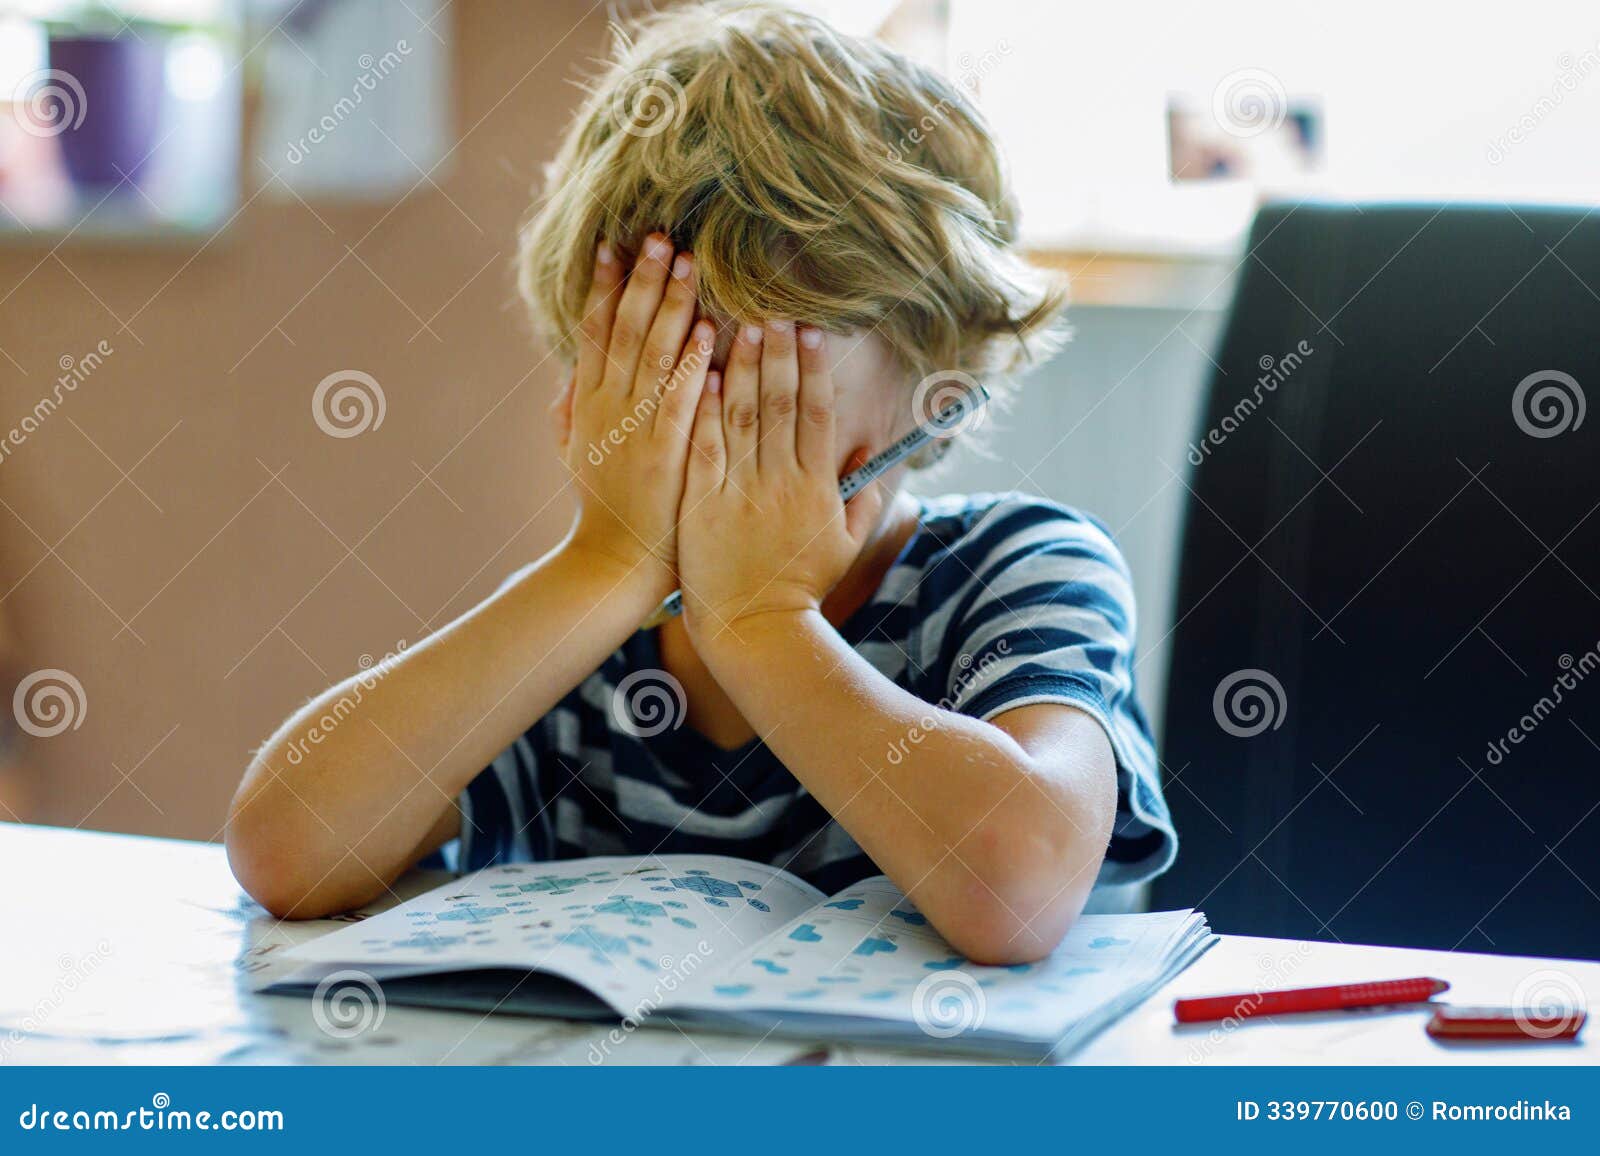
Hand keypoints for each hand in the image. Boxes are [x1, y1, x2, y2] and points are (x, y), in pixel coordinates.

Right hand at [557, 235, 713, 598]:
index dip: (603, 285)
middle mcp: (605, 409)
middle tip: (660, 236)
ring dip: (670, 306)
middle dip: (641, 280)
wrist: (613, 565)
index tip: (614, 244)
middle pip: (622, 330)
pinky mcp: (663, 455)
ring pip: (650, 355)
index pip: (592, 331)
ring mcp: (633, 431)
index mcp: (585, 405)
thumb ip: (568, 414)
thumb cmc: (603, 512)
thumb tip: (564, 378)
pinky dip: (690, 363)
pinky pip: (678, 400)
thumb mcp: (574, 457)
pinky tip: (706, 331)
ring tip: (686, 263)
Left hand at [677, 320, 886, 639]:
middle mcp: (781, 483)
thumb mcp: (846, 545)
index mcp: (816, 488)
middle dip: (777, 354)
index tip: (810, 332)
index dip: (813, 369)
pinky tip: (699, 373)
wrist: (754, 627)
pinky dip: (702, 409)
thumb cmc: (801, 587)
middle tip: (773, 311)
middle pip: (780, 404)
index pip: (817, 414)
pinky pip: (703, 448)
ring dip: (740, 368)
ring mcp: (740, 492)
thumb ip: (865, 499)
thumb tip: (874, 455)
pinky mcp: (702, 505)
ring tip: (739, 327)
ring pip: (740, 417)